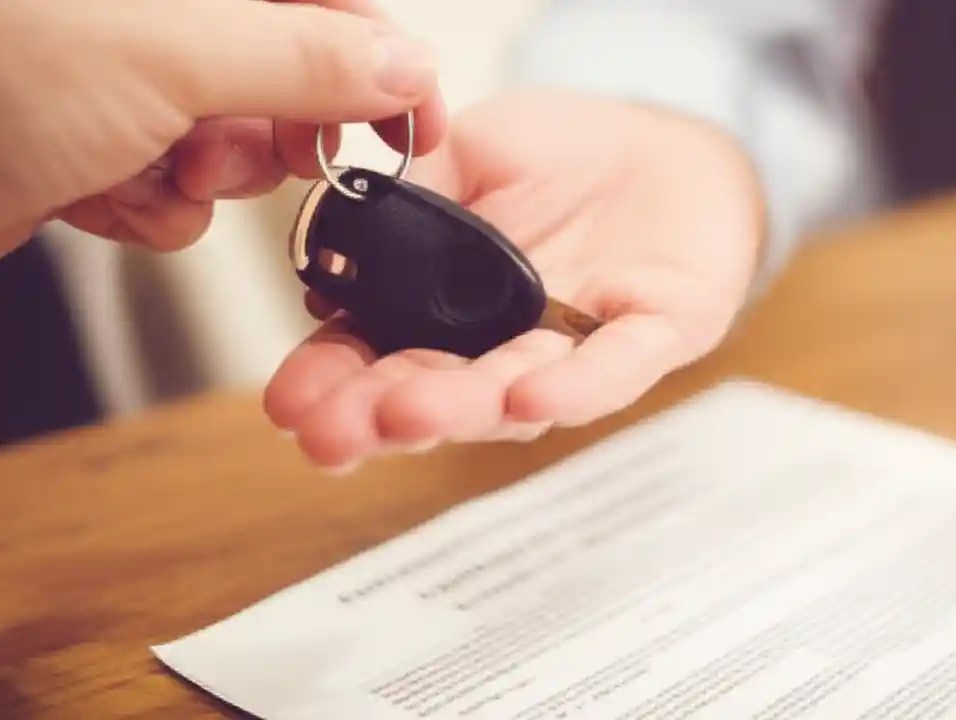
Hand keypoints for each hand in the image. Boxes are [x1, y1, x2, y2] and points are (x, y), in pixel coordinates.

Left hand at [0, 0, 444, 259]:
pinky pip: (169, 186)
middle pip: (284, 70)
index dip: (380, 58)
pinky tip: (98, 191)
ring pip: (230, 139)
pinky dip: (148, 206)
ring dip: (206, 176)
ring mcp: (117, 74)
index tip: (414, 122)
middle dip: (274, 127)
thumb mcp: (169, 53)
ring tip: (155, 168)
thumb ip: (305, 55)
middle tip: (261, 150)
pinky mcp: (87, 140)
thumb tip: (400, 63)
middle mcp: (156, 15)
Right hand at [263, 89, 766, 469]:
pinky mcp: (656, 332)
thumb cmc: (565, 156)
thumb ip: (414, 193)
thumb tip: (344, 236)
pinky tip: (527, 394)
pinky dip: (574, 386)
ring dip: (460, 409)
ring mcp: (578, 345)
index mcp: (450, 310)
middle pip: (437, 393)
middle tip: (330, 434)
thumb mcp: (468, 152)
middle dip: (380, 416)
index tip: (287, 403)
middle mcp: (506, 345)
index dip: (332, 382)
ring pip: (515, 392)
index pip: (379, 356)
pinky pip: (614, 368)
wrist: (669, 143)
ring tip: (406, 414)